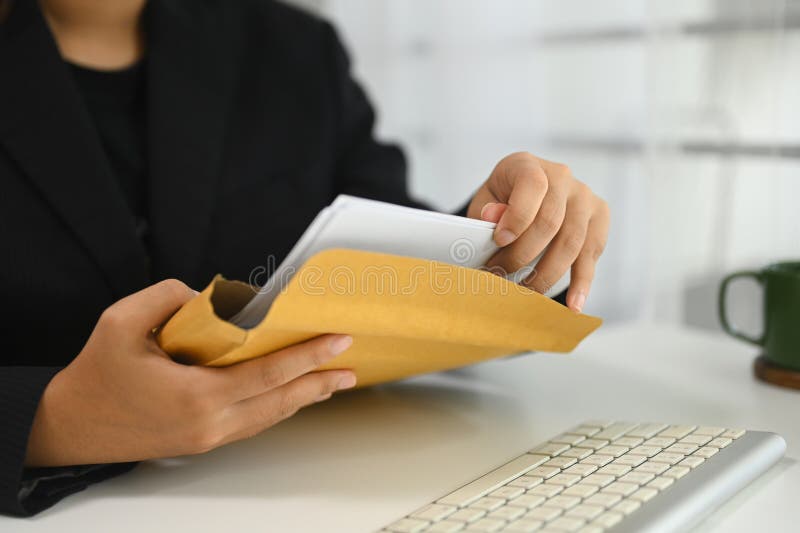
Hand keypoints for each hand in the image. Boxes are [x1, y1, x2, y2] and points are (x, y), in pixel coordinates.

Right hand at [25, 279, 355, 466]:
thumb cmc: (96, 374)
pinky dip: (277, 408)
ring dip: (304, 398)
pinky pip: (252, 423)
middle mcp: (210, 423)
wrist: (70, 427)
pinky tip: (291, 396)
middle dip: (320, 382)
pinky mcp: (202, 442)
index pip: (268, 373)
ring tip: (333, 381)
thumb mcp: (122, 322)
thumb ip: (169, 298)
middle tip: (350, 366)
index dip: (308, 356)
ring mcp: (208, 437)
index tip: (338, 341)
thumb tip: (210, 298)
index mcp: (196, 395)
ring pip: (270, 417)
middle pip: (280, 401)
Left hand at [467, 152, 608, 311]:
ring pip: (572, 242)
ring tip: (527, 294)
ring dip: (547, 274)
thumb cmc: (501, 202)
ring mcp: (584, 197)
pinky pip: (592, 253)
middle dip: (523, 255)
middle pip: (550, 221)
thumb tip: (493, 217)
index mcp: (528, 165)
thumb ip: (486, 211)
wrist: (524, 197)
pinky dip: (582, 282)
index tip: (499, 242)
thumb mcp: (485, 201)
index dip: (517, 217)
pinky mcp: (599, 218)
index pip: (531, 186)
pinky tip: (573, 304)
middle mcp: (562, 176)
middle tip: (501, 276)